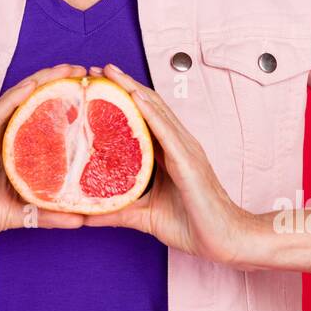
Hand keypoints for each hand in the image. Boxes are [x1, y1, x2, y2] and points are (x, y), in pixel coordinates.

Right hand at [0, 63, 88, 245]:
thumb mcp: (19, 215)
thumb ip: (47, 214)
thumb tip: (81, 220)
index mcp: (10, 152)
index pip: (39, 120)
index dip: (62, 103)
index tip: (89, 93)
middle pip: (30, 103)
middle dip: (56, 84)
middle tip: (82, 71)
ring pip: (16, 101)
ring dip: (41, 82)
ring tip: (64, 70)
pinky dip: (14, 99)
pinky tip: (32, 86)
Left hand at [83, 63, 272, 269]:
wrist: (225, 241)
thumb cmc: (193, 226)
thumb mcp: (145, 216)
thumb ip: (117, 211)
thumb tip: (85, 215)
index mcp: (170, 154)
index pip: (144, 118)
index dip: (122, 99)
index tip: (98, 85)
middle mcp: (178, 145)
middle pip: (148, 106)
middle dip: (123, 85)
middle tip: (97, 69)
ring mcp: (185, 149)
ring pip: (156, 110)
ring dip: (132, 88)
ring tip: (110, 73)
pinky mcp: (188, 160)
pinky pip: (166, 131)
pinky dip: (150, 111)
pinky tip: (135, 96)